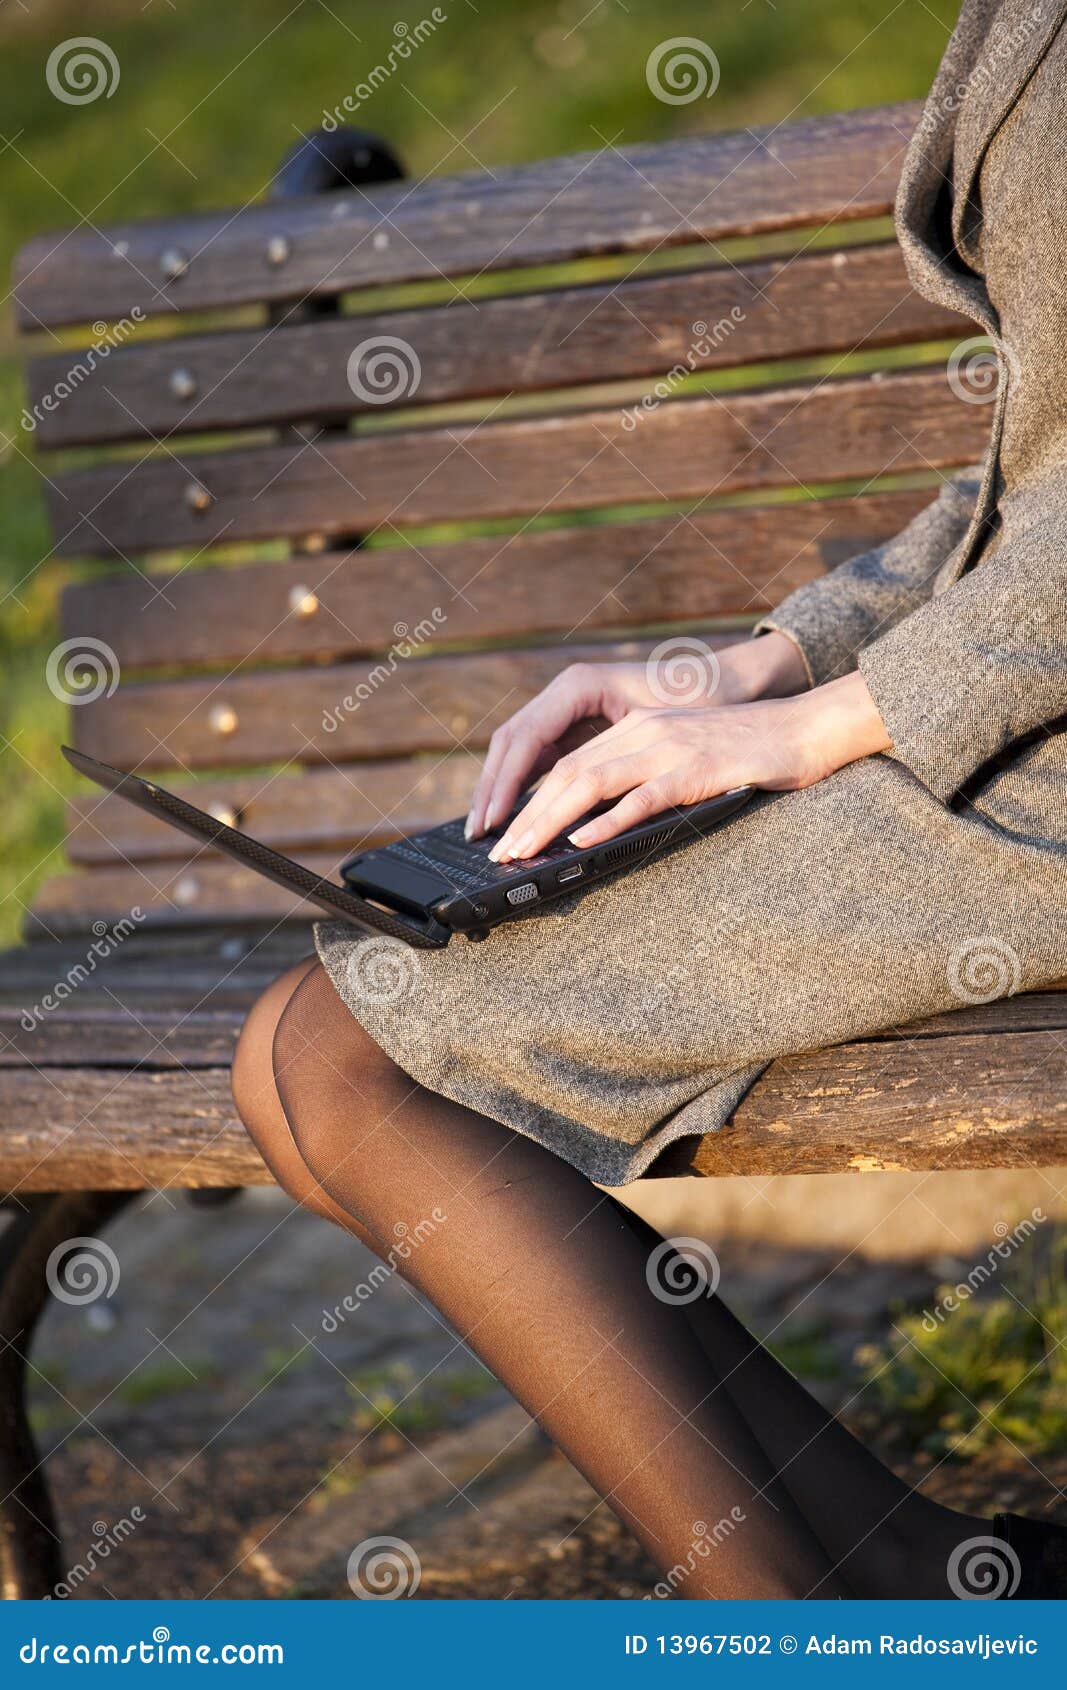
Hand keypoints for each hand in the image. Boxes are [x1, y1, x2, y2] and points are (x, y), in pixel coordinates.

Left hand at [466, 633, 808, 838]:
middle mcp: (644, 730)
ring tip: (522, 851)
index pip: (568, 762)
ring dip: (549, 820)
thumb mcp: (686, 758)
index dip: (530, 799)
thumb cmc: (750, 754)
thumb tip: (602, 821)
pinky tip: (582, 840)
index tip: (506, 833)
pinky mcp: (696, 769)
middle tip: (499, 851)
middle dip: (526, 814)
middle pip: (568, 773)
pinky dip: (607, 819)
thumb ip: (646, 778)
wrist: (807, 729)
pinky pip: (642, 796)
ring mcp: (668, 747)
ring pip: (591, 782)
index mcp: (637, 727)